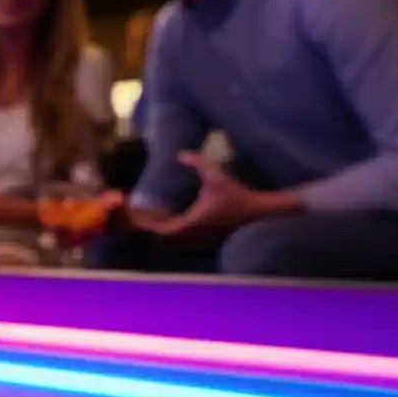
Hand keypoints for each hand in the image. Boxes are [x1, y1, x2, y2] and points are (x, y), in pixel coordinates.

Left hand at [137, 152, 296, 236]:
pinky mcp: (207, 239)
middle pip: (166, 239)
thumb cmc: (236, 193)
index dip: (150, 225)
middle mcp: (196, 234)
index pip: (164, 231)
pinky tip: (172, 220)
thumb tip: (180, 154)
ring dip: (164, 233)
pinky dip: (175, 234)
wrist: (257, 210)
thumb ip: (198, 162)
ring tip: (155, 218)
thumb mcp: (216, 175)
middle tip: (143, 216)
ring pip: (176, 242)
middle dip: (153, 228)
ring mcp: (202, 239)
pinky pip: (185, 241)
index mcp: (194, 222)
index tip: (141, 216)